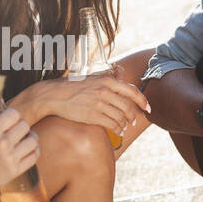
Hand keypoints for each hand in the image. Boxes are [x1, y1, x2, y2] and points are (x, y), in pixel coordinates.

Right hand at [0, 107, 37, 187]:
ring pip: (33, 140)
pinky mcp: (15, 171)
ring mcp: (10, 158)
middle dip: (21, 127)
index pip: (14, 114)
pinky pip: (34, 156)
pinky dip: (33, 151)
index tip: (11, 119)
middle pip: (25, 125)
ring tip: (24, 139)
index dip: (14, 115)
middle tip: (16, 130)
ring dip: (30, 138)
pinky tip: (26, 150)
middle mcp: (2, 144)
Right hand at [19, 72, 148, 135]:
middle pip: (128, 106)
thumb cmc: (73, 86)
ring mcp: (98, 104)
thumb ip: (107, 76)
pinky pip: (112, 125)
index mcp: (106, 81)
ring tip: (124, 126)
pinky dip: (118, 130)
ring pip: (120, 117)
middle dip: (134, 115)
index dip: (143, 101)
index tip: (148, 108)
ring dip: (125, 124)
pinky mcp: (92, 116)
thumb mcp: (92, 77)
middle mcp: (104, 91)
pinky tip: (118, 131)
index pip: (131, 91)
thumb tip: (120, 70)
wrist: (54, 96)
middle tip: (134, 120)